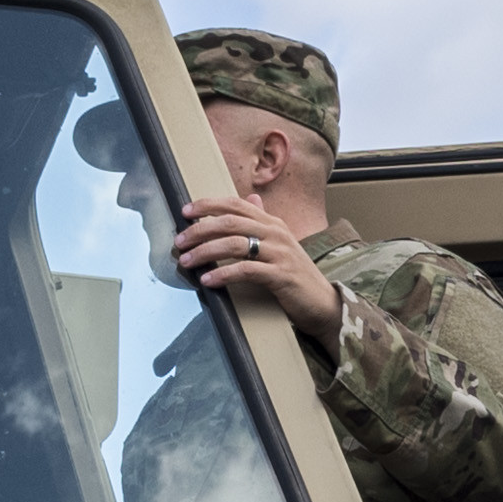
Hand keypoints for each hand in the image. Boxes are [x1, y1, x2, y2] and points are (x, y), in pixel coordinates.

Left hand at [163, 183, 341, 335]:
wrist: (323, 302)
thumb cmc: (295, 275)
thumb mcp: (279, 244)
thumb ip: (262, 222)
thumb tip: (250, 198)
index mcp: (273, 223)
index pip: (236, 204)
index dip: (208, 204)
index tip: (185, 211)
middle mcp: (276, 233)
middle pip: (230, 222)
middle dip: (200, 230)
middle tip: (180, 241)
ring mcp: (280, 253)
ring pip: (235, 244)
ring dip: (206, 252)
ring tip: (188, 261)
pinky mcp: (281, 275)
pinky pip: (246, 270)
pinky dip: (224, 273)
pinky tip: (208, 279)